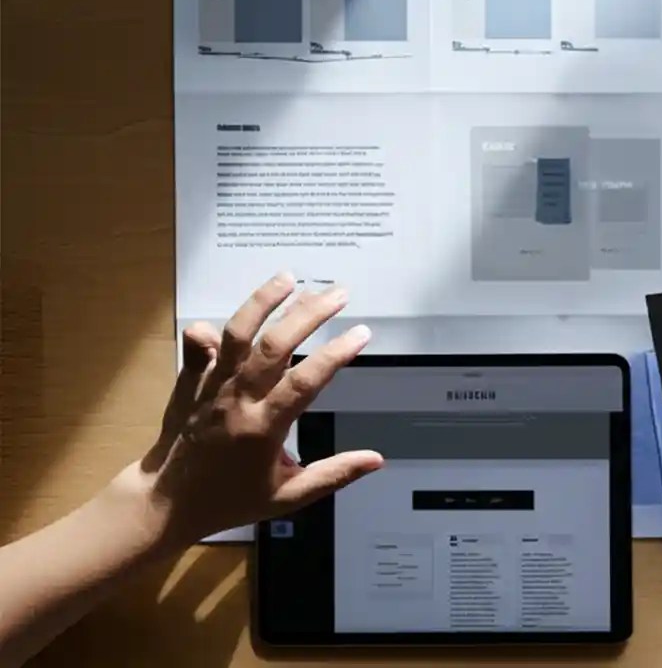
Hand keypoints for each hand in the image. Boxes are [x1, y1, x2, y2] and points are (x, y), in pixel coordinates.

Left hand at [124, 273, 383, 545]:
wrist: (167, 501)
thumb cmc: (231, 500)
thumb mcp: (288, 497)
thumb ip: (333, 474)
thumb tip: (375, 460)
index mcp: (263, 428)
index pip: (305, 382)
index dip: (335, 354)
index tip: (361, 333)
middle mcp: (236, 400)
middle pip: (274, 345)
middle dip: (308, 313)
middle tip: (338, 293)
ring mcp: (210, 386)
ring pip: (237, 334)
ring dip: (263, 302)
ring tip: (288, 278)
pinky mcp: (190, 380)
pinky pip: (199, 345)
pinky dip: (214, 328)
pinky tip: (242, 314)